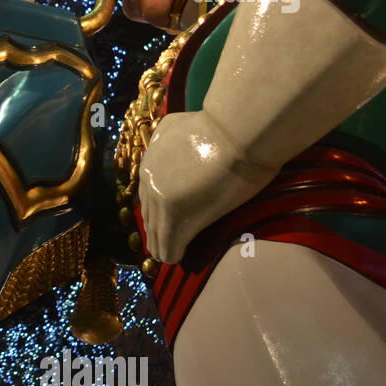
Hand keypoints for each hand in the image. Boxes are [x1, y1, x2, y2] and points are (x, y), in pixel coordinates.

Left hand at [137, 109, 277, 263]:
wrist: (237, 130)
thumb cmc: (223, 125)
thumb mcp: (183, 125)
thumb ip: (172, 138)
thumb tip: (175, 139)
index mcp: (150, 158)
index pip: (150, 191)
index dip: (158, 207)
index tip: (164, 217)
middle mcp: (148, 179)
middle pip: (149, 212)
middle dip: (157, 226)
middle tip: (164, 241)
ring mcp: (160, 199)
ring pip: (157, 230)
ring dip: (163, 243)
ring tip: (167, 255)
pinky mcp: (175, 217)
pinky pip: (169, 243)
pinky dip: (172, 253)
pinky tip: (175, 260)